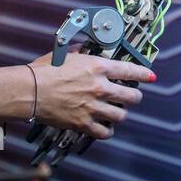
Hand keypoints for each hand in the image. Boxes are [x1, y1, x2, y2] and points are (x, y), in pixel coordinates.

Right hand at [26, 51, 154, 139]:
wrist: (30, 90)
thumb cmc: (44, 70)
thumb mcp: (64, 54)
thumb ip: (78, 52)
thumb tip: (81, 49)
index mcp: (97, 67)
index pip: (129, 70)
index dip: (143, 74)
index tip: (150, 76)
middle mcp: (99, 87)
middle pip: (131, 96)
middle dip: (135, 96)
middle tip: (132, 97)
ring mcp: (93, 107)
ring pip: (121, 115)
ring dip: (121, 113)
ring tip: (117, 112)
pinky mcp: (83, 123)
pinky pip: (104, 132)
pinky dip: (107, 131)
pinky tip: (105, 127)